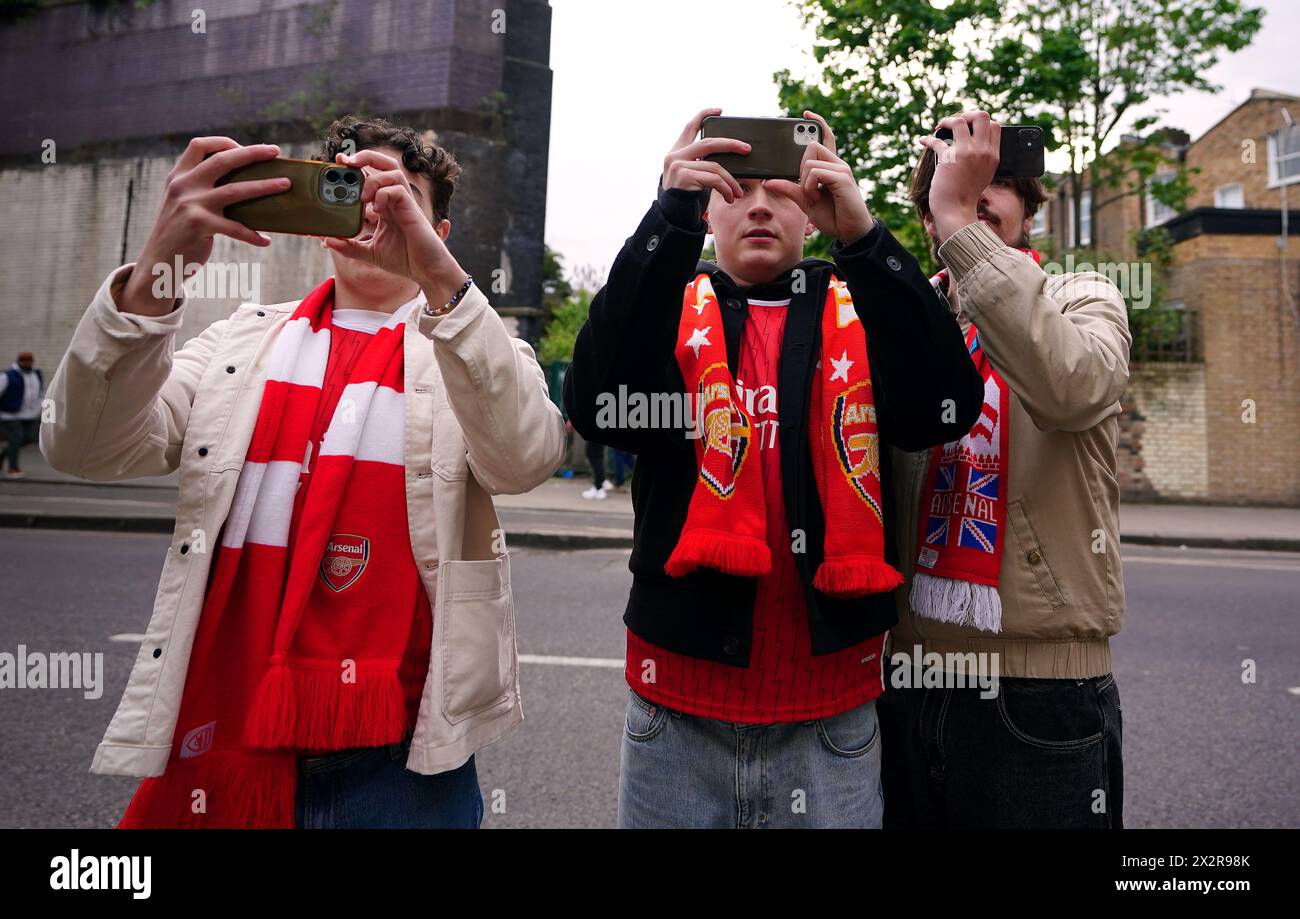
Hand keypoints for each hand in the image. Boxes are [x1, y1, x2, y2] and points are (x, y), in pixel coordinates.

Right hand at [120, 137, 286, 315]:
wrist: (158, 262)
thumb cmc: (180, 232)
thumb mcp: (183, 203)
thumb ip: (201, 189)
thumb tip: (244, 182)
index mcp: (179, 176)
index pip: (199, 145)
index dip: (224, 142)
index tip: (246, 147)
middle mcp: (183, 186)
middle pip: (222, 160)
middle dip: (252, 153)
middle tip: (275, 151)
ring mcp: (190, 204)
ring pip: (235, 190)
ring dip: (264, 186)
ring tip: (285, 185)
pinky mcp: (199, 225)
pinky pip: (235, 228)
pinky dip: (253, 235)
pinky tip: (266, 241)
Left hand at [321, 148, 467, 305]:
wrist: (426, 271)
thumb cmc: (404, 260)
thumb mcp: (369, 252)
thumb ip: (349, 246)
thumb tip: (326, 240)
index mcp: (385, 204)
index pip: (371, 175)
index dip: (356, 165)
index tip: (339, 160)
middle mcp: (395, 199)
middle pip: (385, 163)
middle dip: (365, 156)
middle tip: (346, 161)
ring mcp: (405, 202)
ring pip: (392, 171)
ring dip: (373, 179)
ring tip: (362, 197)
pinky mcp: (412, 209)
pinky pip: (397, 190)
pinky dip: (383, 195)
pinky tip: (377, 210)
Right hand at [660, 107, 748, 203]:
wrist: (672, 217)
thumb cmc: (685, 198)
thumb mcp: (692, 176)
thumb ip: (702, 163)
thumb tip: (730, 158)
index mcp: (677, 152)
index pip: (690, 127)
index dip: (704, 114)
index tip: (720, 110)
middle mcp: (674, 155)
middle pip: (710, 142)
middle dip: (732, 144)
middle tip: (747, 149)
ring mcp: (678, 165)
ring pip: (716, 166)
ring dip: (731, 181)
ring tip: (738, 192)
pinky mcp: (684, 176)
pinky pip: (714, 179)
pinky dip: (726, 189)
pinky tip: (730, 197)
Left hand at [764, 111, 872, 243]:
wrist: (849, 231)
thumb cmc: (831, 215)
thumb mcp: (804, 201)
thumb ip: (789, 189)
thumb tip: (768, 182)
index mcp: (830, 166)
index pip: (825, 137)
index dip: (817, 123)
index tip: (805, 113)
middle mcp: (837, 163)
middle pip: (811, 146)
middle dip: (801, 168)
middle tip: (808, 190)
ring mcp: (841, 169)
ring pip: (810, 160)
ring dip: (804, 181)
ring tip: (813, 198)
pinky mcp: (842, 177)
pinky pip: (815, 172)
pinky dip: (809, 186)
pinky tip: (815, 198)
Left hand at [917, 110, 1000, 243]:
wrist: (956, 211)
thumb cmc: (967, 195)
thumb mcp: (983, 174)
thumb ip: (982, 156)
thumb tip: (972, 139)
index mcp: (993, 156)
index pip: (995, 126)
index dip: (981, 122)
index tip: (970, 127)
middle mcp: (982, 151)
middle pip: (981, 116)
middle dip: (967, 115)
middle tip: (956, 123)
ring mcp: (966, 154)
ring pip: (959, 121)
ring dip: (947, 121)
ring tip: (940, 127)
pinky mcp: (948, 158)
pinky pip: (937, 140)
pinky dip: (928, 139)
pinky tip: (923, 141)